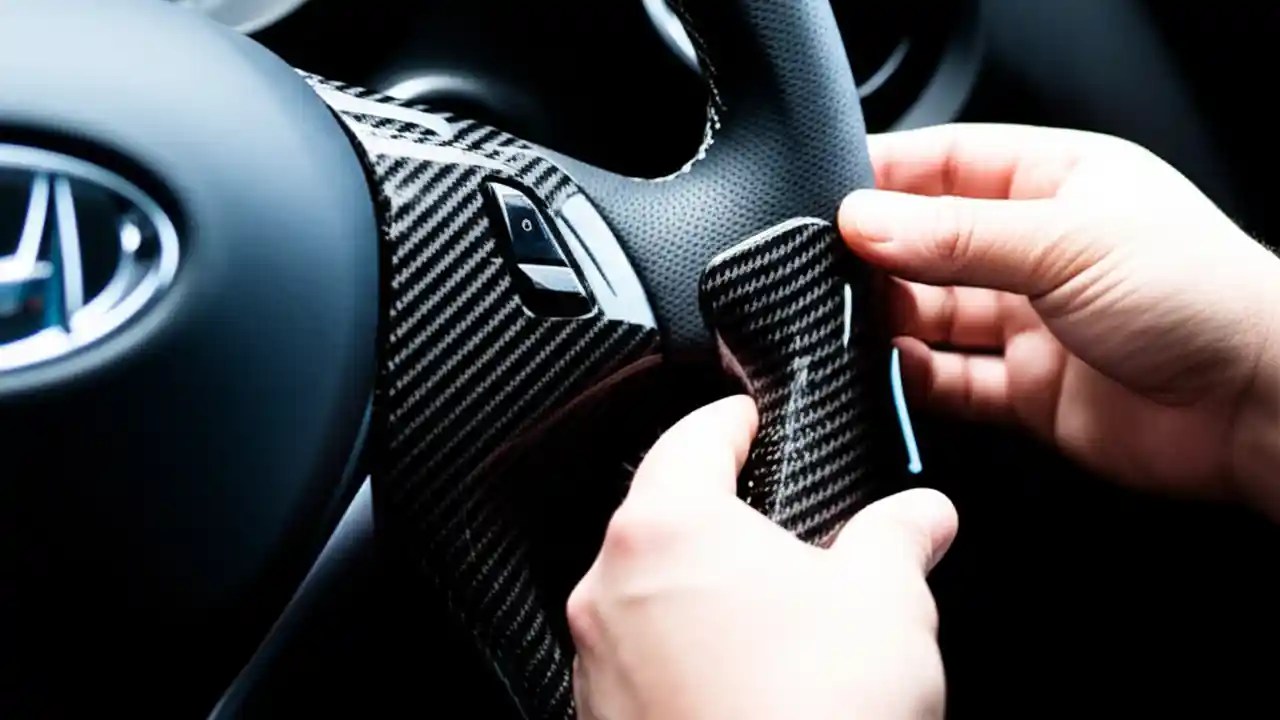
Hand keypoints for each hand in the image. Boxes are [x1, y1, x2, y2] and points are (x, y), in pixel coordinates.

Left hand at [567, 396, 957, 719]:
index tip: (748, 417)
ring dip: (703, 594)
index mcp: (666, 529)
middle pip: (666, 519)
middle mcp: (611, 588)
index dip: (732, 419)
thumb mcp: (885, 599)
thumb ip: (897, 536)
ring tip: (779, 625)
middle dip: (726, 520)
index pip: (693, 438)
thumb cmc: (816, 709)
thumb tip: (921, 514)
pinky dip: (686, 658)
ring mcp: (598, 662)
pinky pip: (643, 664)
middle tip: (786, 534)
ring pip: (651, 597)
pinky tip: (748, 688)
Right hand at [839, 123, 1279, 514]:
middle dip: (880, 255)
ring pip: (934, 313)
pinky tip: (889, 370)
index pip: (950, 163)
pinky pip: (951, 379)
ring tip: (852, 321)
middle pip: (932, 243)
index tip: (830, 194)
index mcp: (1059, 183)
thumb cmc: (1202, 297)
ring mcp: (1033, 321)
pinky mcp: (1029, 390)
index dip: (887, 175)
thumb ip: (954, 237)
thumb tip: (864, 219)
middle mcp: (1040, 249)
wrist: (1261, 409)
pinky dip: (914, 378)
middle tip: (830, 267)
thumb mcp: (1065, 241)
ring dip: (891, 318)